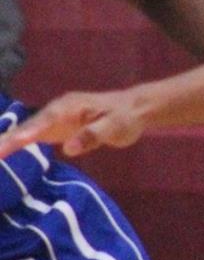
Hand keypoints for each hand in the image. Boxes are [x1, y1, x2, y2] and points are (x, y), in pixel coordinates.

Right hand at [0, 88, 149, 159]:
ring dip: (7, 142)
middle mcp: (56, 111)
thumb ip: (93, 135)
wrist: (133, 110)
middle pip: (29, 125)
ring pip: (26, 131)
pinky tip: (3, 152)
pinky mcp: (54, 129)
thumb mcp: (116, 127)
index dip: (30, 131)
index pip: (47, 119)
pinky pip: (32, 136)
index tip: (15, 141)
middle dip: (9, 138)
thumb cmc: (126, 118)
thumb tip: (69, 148)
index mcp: (70, 106)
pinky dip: (16, 144)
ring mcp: (54, 119)